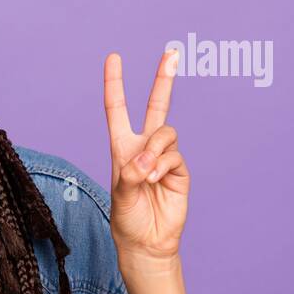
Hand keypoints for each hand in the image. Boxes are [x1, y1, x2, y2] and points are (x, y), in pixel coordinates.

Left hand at [103, 49, 189, 269]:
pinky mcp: (180, 170)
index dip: (115, 84)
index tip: (113, 58)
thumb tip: (148, 159)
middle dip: (163, 79)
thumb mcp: (120, 195)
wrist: (147, 242)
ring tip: (146, 174)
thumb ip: (131, 174)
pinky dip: (163, 165)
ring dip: (154, 150)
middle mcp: (144, 147)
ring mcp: (164, 158)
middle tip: (171, 52)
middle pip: (157, 106)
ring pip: (165, 133)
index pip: (117, 109)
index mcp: (122, 147)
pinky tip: (155, 181)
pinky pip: (175, 155)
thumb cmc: (127, 218)